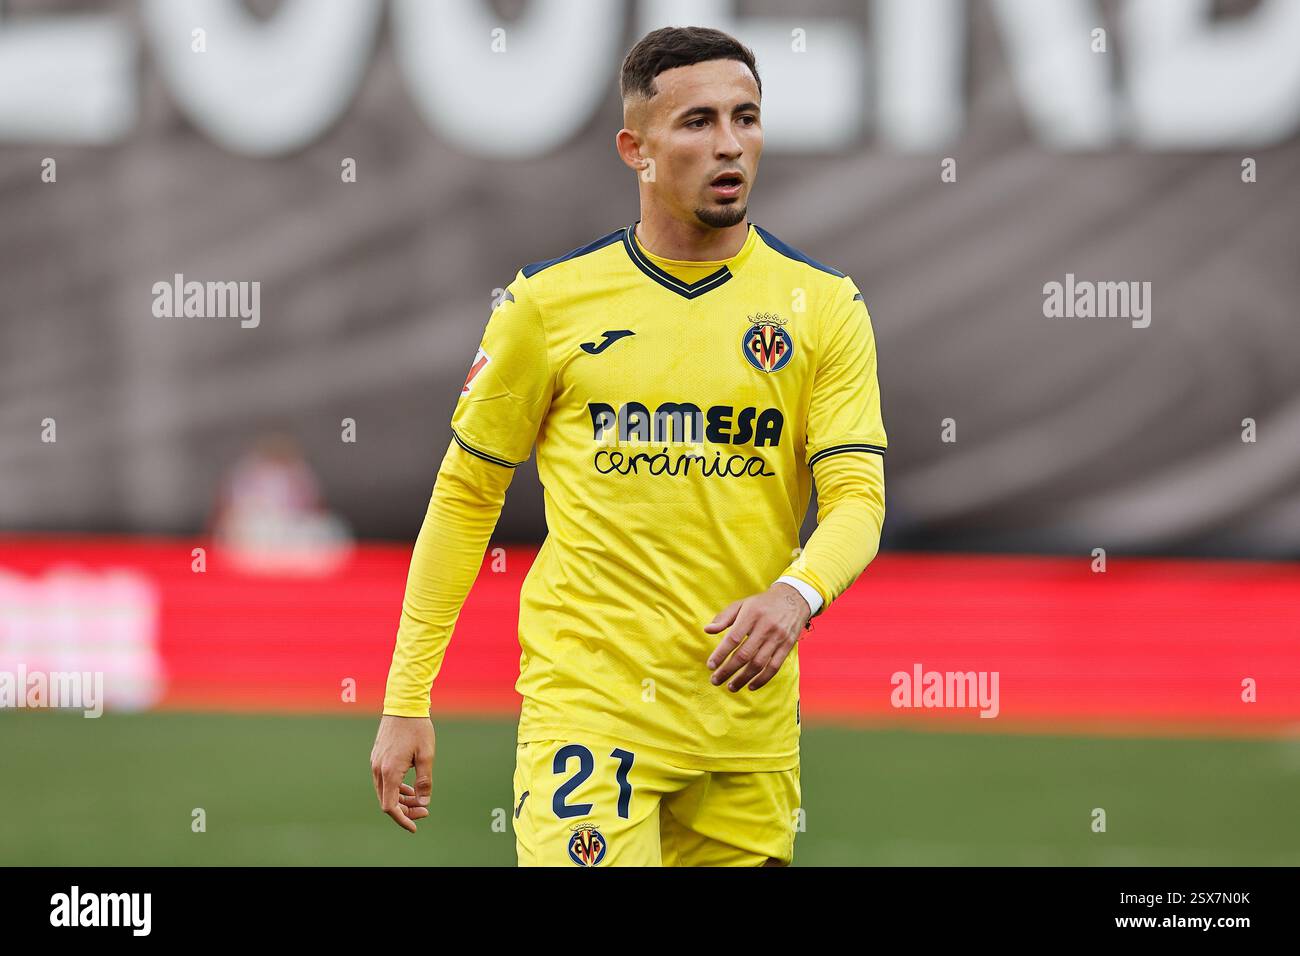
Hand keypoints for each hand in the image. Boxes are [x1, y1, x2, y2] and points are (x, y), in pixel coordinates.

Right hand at [370, 715, 435, 832]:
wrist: (403, 705)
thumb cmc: (417, 729)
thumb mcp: (427, 756)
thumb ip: (425, 782)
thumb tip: (423, 803)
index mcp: (390, 771)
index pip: (390, 806)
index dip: (402, 819)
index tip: (415, 826)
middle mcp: (378, 769)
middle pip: (387, 801)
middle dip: (405, 810)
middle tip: (424, 811)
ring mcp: (375, 763)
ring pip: (385, 791)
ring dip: (401, 800)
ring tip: (419, 800)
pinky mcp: (377, 757)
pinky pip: (384, 780)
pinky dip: (396, 788)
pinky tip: (410, 787)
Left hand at [704, 583, 811, 691]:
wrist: (793, 598)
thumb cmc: (761, 604)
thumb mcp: (741, 604)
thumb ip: (723, 618)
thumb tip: (707, 630)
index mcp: (751, 615)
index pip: (733, 638)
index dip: (720, 654)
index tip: (710, 666)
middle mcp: (765, 627)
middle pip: (744, 654)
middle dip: (728, 670)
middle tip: (715, 680)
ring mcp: (778, 638)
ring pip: (759, 664)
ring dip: (743, 678)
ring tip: (731, 687)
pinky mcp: (787, 646)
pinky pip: (774, 667)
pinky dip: (762, 679)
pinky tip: (751, 686)